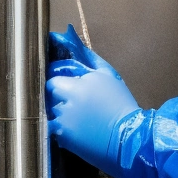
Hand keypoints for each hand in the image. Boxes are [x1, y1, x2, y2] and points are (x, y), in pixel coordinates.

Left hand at [46, 27, 144, 177]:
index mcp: (75, 86)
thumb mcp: (108, 76)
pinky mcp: (63, 139)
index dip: (58, 83)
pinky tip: (78, 130)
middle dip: (58, 98)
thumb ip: (89, 58)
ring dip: (60, 114)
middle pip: (50, 97)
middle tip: (74, 103)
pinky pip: (54, 129)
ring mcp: (62, 122)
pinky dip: (62, 129)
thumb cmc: (120, 104)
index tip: (67, 87)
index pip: (52, 81)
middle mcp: (65, 103)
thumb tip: (72, 39)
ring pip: (51, 113)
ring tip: (78, 119)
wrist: (128, 137)